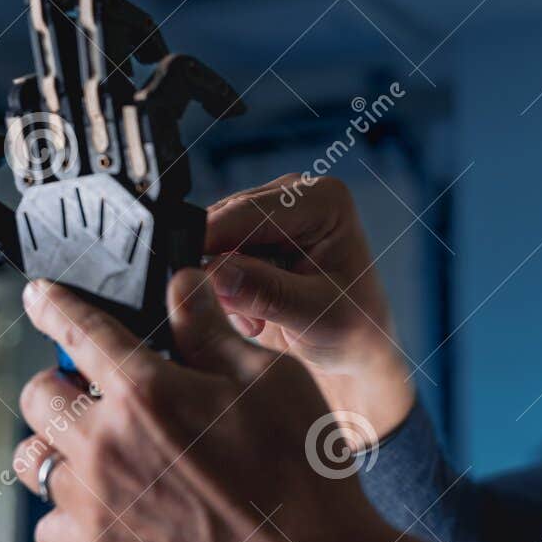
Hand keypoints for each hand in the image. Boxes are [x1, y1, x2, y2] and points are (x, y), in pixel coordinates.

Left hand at [13, 270, 478, 541]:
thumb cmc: (302, 475)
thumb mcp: (272, 379)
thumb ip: (211, 329)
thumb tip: (180, 284)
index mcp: (147, 391)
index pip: (78, 330)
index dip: (53, 305)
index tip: (41, 297)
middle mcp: (106, 446)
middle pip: (39, 394)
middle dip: (62, 380)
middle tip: (99, 389)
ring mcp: (96, 506)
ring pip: (34, 458)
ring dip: (59, 443)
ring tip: (101, 448)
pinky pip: (48, 524)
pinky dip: (67, 510)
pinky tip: (108, 503)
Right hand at [203, 175, 414, 445]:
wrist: (355, 347)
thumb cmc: (351, 330)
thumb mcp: (314, 316)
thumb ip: (266, 292)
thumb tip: (213, 271)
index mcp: (322, 199)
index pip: (248, 212)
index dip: (210, 242)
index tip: (187, 277)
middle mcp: (294, 193)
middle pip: (224, 222)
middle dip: (221, 272)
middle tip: (250, 319)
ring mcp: (270, 211)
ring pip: (211, 240)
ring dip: (222, 285)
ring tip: (258, 319)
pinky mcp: (252, 235)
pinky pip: (212, 256)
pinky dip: (224, 288)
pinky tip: (254, 313)